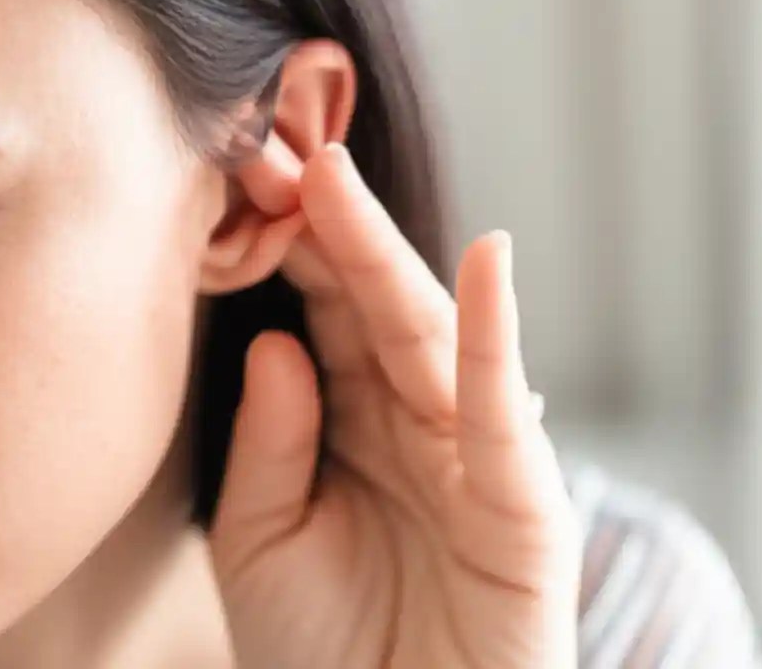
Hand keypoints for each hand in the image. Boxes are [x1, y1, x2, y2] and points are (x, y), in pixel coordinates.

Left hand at [206, 144, 579, 668]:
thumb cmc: (329, 655)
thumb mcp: (262, 546)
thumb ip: (267, 446)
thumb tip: (273, 342)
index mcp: (353, 425)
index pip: (320, 315)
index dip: (284, 248)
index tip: (239, 173)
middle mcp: (414, 422)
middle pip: (369, 306)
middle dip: (325, 226)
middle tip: (274, 144)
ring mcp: (471, 454)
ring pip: (424, 338)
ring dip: (382, 255)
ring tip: (333, 176)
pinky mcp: (523, 502)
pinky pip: (500, 411)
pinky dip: (494, 337)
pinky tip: (485, 263)